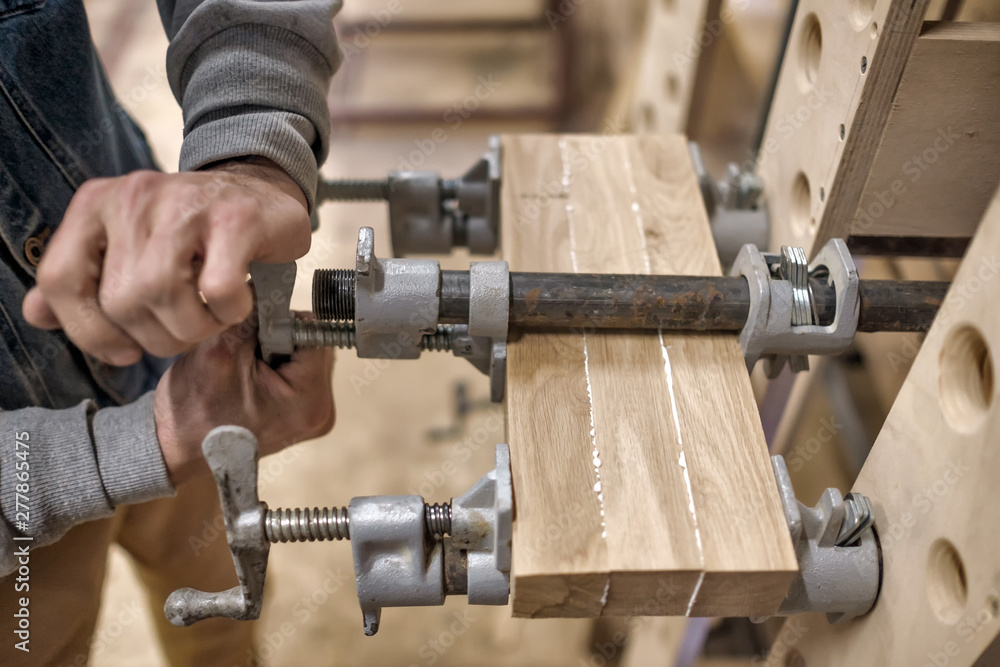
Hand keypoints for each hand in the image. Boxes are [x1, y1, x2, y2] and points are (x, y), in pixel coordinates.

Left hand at [22, 158, 310, 364]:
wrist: (261, 193)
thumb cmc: (191, 233)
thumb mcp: (127, 247)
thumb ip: (82, 280)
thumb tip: (37, 315)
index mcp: (96, 203)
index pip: (61, 280)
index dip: (87, 330)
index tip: (123, 351)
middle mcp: (134, 197)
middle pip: (121, 300)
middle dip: (157, 336)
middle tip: (182, 331)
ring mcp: (186, 204)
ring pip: (165, 297)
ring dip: (194, 328)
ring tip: (210, 318)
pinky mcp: (236, 218)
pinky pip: (218, 290)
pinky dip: (229, 311)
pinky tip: (235, 302)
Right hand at [153, 316, 334, 484]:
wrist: (175, 449)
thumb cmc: (193, 409)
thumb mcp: (220, 350)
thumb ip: (251, 316)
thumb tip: (269, 286)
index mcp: (309, 400)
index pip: (314, 335)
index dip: (284, 320)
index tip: (256, 322)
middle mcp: (322, 411)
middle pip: (314, 346)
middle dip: (282, 336)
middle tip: (246, 345)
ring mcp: (314, 416)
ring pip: (305, 358)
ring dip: (278, 350)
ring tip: (245, 363)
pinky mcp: (302, 416)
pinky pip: (298, 375)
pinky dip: (276, 366)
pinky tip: (250, 374)